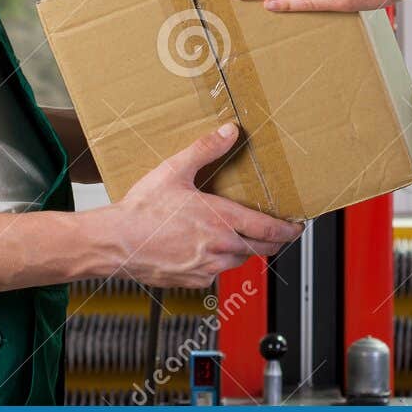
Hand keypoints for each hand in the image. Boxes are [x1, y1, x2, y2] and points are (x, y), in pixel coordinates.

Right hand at [102, 124, 302, 287]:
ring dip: (246, 250)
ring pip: (239, 262)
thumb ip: (206, 149)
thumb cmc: (141, 211)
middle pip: (260, 248)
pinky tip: (211, 250)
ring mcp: (206, 268)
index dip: (288, 230)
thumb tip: (230, 131)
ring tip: (243, 237)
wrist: (114, 244)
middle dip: (273, 241)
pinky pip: (216, 274)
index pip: (267, 230)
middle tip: (279, 232)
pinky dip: (221, 262)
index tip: (297, 226)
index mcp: (220, 221)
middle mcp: (218, 248)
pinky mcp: (192, 281)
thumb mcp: (174, 170)